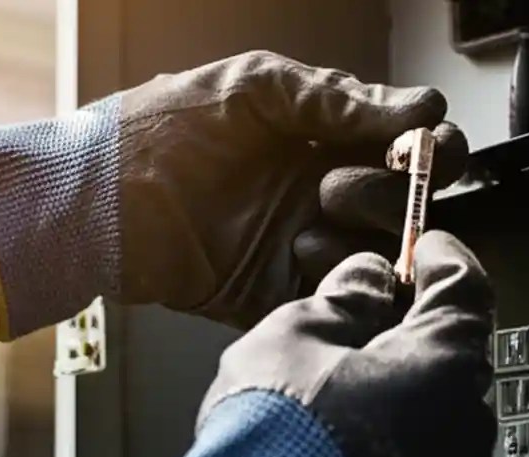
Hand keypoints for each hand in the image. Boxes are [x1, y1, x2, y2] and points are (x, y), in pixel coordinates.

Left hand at [0, 50, 467, 338]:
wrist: (96, 199)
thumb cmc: (158, 131)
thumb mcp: (254, 88)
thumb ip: (338, 97)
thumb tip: (421, 109)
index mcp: (322, 138)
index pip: (408, 146)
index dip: (432, 150)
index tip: (427, 150)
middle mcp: (321, 192)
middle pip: (406, 204)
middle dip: (394, 193)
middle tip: (342, 182)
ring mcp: (303, 244)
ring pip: (381, 254)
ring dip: (364, 235)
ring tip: (313, 216)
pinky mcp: (277, 293)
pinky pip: (336, 297)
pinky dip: (338, 281)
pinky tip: (304, 254)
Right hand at [81, 231, 495, 456]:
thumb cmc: (282, 426)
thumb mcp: (302, 330)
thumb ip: (348, 296)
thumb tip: (371, 280)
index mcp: (450, 358)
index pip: (466, 284)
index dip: (439, 256)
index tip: (419, 245)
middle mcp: (468, 414)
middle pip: (457, 344)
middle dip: (418, 318)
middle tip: (372, 301)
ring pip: (440, 396)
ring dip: (405, 371)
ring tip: (346, 361)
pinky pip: (423, 440)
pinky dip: (397, 415)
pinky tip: (347, 410)